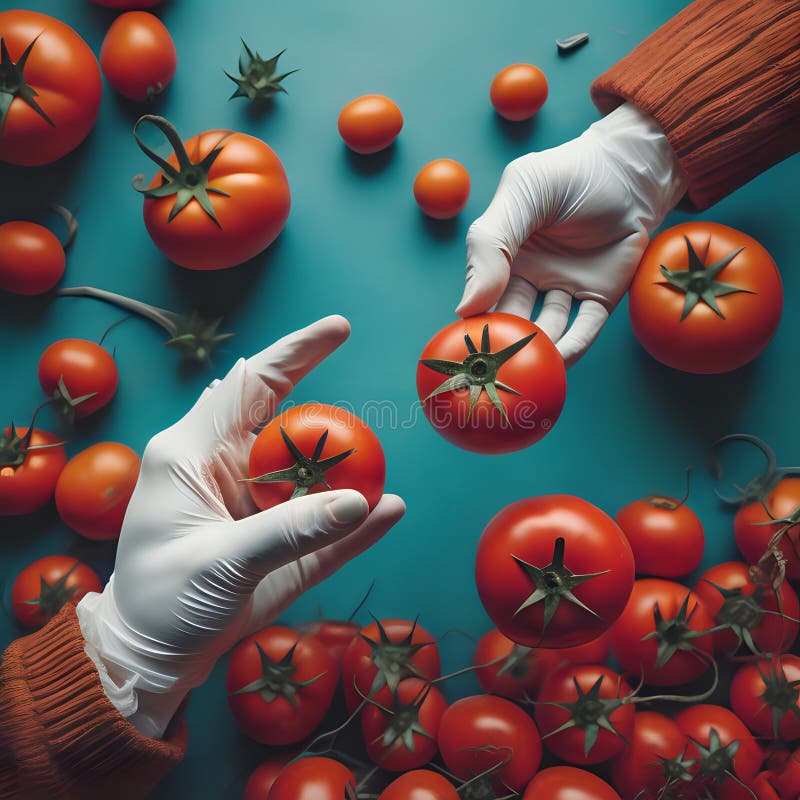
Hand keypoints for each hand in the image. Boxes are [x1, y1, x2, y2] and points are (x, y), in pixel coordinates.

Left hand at [76, 316, 404, 738]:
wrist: (152, 658)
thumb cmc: (162, 602)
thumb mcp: (220, 565)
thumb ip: (290, 533)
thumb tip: (363, 501)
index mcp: (192, 454)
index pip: (251, 385)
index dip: (296, 353)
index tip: (340, 328)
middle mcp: (225, 469)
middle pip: (288, 423)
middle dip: (329, 418)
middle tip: (369, 428)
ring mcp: (253, 504)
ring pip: (310, 473)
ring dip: (346, 472)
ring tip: (377, 477)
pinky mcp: (276, 541)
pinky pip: (324, 524)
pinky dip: (356, 521)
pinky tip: (390, 512)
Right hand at [458, 102, 687, 365]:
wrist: (630, 166)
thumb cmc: (569, 174)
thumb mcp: (521, 194)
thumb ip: (490, 245)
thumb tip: (465, 307)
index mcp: (502, 256)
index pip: (481, 297)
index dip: (473, 324)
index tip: (463, 349)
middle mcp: (529, 277)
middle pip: (512, 320)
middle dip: (503, 347)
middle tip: (494, 372)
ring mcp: (565, 289)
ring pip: (547, 330)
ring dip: (537, 351)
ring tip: (527, 371)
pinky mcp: (600, 298)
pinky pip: (585, 329)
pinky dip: (572, 347)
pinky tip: (559, 361)